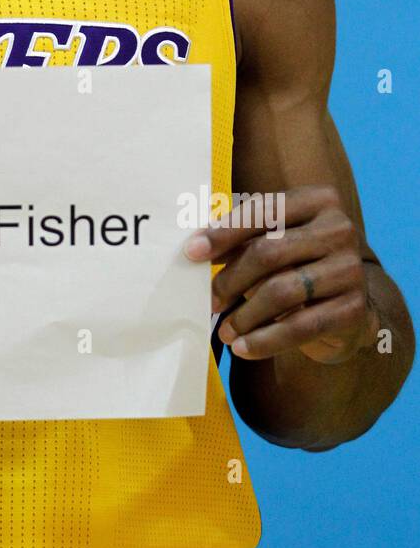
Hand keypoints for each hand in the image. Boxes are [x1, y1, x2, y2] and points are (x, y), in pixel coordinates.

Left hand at [185, 185, 379, 364]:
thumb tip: (194, 248)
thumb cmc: (296, 264)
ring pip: (281, 291)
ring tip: (224, 330)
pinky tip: (243, 348)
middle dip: (230, 280)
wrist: (348, 306)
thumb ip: (239, 238)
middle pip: (268, 252)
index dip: (223, 232)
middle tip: (209, 301)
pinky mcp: (355, 309)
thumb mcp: (272, 242)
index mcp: (318, 200)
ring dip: (244, 315)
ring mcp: (351, 269)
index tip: (191, 253)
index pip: (262, 211)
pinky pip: (300, 326)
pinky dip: (265, 340)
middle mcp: (340, 229)